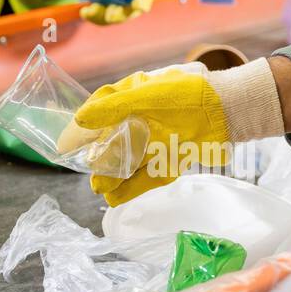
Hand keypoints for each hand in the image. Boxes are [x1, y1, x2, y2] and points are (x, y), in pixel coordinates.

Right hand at [61, 68, 229, 205]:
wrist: (227, 110)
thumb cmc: (186, 93)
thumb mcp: (145, 93)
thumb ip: (113, 107)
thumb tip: (80, 121)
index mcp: (129, 100)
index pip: (97, 115)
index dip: (80, 131)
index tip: (64, 146)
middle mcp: (138, 122)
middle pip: (110, 144)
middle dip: (97, 160)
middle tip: (90, 174)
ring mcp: (153, 144)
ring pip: (125, 165)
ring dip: (112, 177)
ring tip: (100, 188)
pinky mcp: (168, 163)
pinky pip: (145, 179)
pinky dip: (130, 189)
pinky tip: (115, 198)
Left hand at [78, 0, 154, 25]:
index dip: (143, 2)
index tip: (139, 6)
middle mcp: (134, 1)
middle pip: (128, 12)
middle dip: (119, 15)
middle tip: (110, 15)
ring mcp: (122, 8)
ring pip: (114, 18)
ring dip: (102, 17)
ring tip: (89, 11)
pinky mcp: (110, 11)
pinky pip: (103, 18)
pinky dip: (93, 17)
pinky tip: (83, 12)